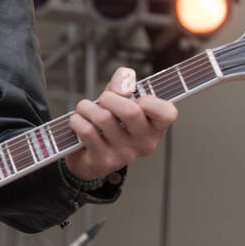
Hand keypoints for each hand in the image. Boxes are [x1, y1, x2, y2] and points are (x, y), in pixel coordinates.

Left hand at [63, 66, 177, 182]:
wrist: (88, 157)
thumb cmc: (110, 123)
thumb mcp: (120, 100)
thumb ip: (124, 84)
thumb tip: (124, 84)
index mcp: (156, 127)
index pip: (167, 113)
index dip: (150, 100)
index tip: (135, 98)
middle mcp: (145, 143)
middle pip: (131, 111)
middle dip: (109, 97)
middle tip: (102, 100)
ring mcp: (125, 154)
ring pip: (103, 118)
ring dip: (86, 107)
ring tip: (84, 109)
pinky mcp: (103, 161)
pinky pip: (87, 131)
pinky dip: (77, 120)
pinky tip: (77, 121)